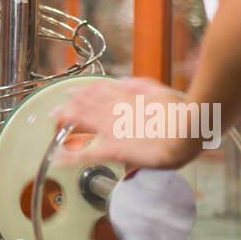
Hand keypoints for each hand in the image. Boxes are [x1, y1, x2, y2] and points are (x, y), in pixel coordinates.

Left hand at [46, 75, 204, 170]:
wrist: (189, 130)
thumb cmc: (182, 114)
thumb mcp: (161, 92)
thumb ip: (140, 85)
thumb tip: (124, 80)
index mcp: (127, 97)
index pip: (99, 91)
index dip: (83, 90)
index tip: (72, 90)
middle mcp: (116, 110)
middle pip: (86, 103)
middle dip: (69, 105)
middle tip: (56, 108)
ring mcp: (113, 129)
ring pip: (82, 120)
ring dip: (65, 120)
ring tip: (52, 120)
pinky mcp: (115, 148)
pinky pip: (88, 153)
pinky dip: (71, 156)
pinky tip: (59, 158)